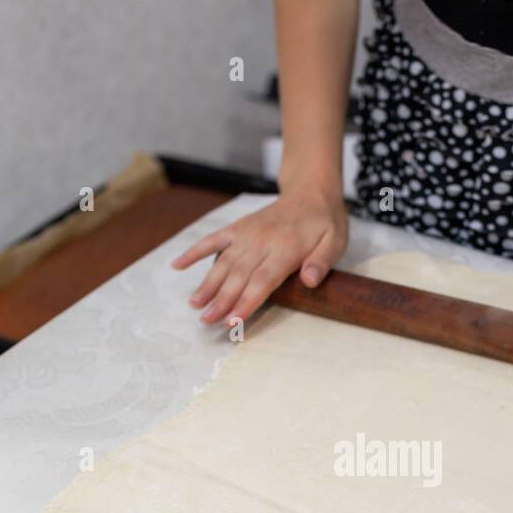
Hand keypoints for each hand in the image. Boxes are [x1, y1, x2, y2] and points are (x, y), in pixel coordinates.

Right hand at [171, 185, 347, 324]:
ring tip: (194, 304)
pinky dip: (194, 251)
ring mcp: (247, 234)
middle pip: (239, 275)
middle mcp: (262, 241)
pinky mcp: (237, 228)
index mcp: (286, 249)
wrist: (310, 191)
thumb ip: (322, 262)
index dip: (247, 301)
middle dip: (222, 300)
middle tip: (207, 321)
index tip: (233, 320)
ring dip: (207, 283)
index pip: (263, 280)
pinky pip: (213, 239)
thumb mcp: (335, 242)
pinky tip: (177, 265)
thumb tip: (310, 281)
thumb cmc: (325, 223)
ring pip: (223, 262)